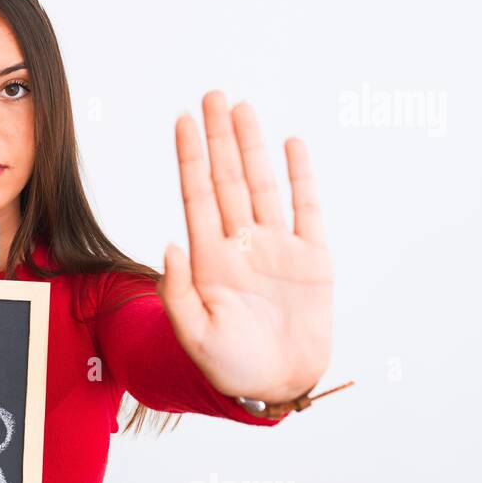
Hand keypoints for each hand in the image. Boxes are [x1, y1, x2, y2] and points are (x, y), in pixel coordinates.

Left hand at [159, 91, 331, 403]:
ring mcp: (276, 248)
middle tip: (212, 95)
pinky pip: (307, 209)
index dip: (191, 158)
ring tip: (241, 108)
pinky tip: (290, 144)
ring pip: (262, 185)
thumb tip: (169, 245)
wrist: (275, 387)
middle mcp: (241, 244)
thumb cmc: (228, 366)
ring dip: (252, 146)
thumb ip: (178, 294)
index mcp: (209, 260)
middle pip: (227, 179)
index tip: (182, 121)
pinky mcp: (312, 259)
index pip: (197, 196)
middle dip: (219, 137)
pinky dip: (301, 176)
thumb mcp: (194, 337)